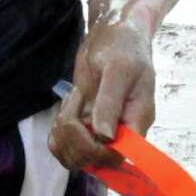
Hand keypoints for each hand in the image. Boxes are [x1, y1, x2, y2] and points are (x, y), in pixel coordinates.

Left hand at [49, 19, 155, 170]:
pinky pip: (65, 143)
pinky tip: (68, 105)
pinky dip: (58, 128)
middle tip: (77, 101)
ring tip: (74, 99)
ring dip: (64, 130)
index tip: (86, 122)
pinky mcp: (85, 124)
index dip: (97, 150)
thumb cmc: (123, 47)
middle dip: (75, 135)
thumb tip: (105, 138)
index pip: (118, 157)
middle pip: (92, 161)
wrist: (115, 33)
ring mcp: (101, 131)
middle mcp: (120, 133)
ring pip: (74, 155)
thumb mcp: (118, 69)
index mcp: (136, 123)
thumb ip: (110, 103)